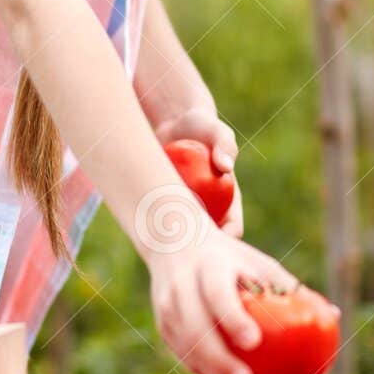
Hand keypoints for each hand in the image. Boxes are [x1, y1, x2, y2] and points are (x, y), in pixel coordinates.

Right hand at [144, 218, 299, 373]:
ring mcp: (166, 308)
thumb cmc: (231, 257)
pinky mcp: (162, 326)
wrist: (174, 241)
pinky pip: (184, 356)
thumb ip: (291, 288)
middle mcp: (181, 286)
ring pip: (187, 349)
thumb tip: (335, 315)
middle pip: (196, 329)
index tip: (253, 342)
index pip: (217, 294)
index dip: (232, 318)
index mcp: (209, 266)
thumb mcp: (259, 262)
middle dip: (219, 361)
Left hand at [153, 105, 242, 237]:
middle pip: (207, 241)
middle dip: (195, 250)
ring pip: (184, 236)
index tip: (206, 245)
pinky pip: (165, 222)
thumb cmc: (203, 126)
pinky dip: (156, 226)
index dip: (225, 244)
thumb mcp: (216, 131)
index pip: (233, 230)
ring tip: (157, 241)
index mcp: (230, 201)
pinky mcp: (170, 205)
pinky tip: (141, 226)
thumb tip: (226, 167)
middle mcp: (212, 210)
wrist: (177, 123)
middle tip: (176, 249)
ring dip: (173, 243)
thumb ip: (224, 145)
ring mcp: (191, 209)